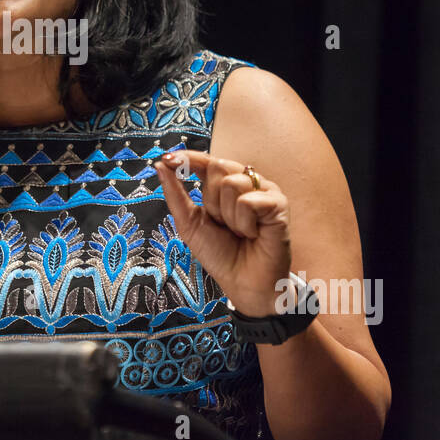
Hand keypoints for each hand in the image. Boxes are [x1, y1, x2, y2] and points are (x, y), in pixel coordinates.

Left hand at [155, 149, 293, 316]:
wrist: (241, 282)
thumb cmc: (219, 254)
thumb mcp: (189, 223)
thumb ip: (175, 193)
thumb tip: (160, 165)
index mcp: (225, 184)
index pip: (206, 160)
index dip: (187, 158)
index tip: (167, 158)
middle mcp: (246, 183)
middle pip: (217, 167)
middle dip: (211, 200)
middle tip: (222, 224)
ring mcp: (265, 191)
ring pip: (231, 184)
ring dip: (227, 216)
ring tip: (239, 232)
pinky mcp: (279, 204)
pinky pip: (249, 201)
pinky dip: (244, 223)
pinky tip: (253, 234)